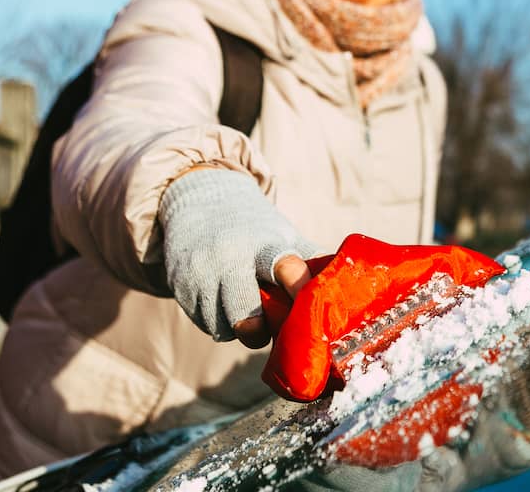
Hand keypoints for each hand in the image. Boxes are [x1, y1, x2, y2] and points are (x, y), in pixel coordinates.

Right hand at [157, 168, 324, 345]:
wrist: (200, 199)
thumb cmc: (253, 227)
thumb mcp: (282, 235)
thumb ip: (310, 261)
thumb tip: (349, 289)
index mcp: (265, 244)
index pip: (284, 268)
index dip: (297, 287)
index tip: (306, 302)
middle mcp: (230, 258)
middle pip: (246, 315)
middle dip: (259, 329)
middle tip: (267, 327)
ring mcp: (202, 274)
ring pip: (224, 326)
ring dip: (238, 327)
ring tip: (246, 307)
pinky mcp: (181, 286)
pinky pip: (205, 324)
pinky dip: (218, 322)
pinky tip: (224, 303)